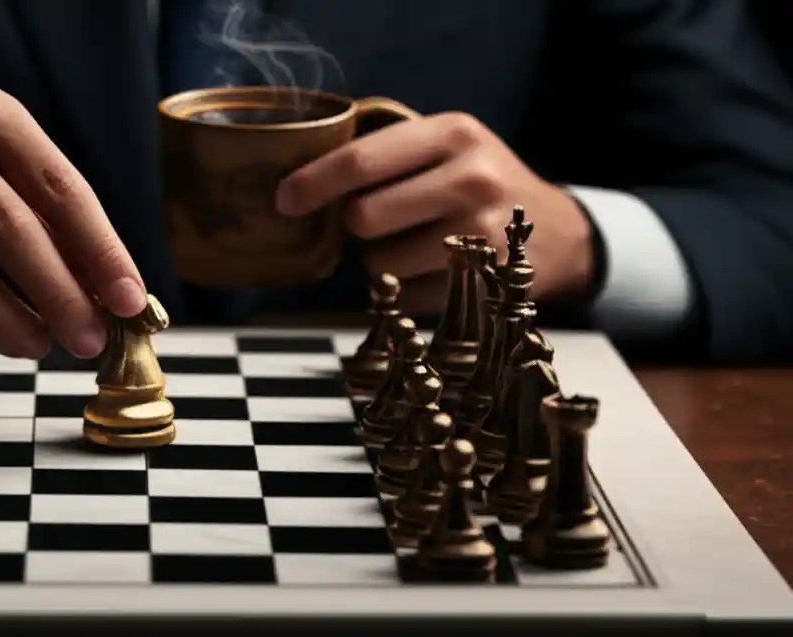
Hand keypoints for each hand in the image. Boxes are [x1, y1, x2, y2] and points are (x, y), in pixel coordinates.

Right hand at [0, 82, 146, 358]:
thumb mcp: (4, 176)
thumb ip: (55, 227)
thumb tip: (113, 300)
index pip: (62, 189)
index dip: (102, 252)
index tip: (131, 303)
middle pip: (13, 229)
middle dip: (60, 295)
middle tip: (90, 341)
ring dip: (12, 319)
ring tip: (42, 346)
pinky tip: (0, 339)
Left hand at [274, 112, 594, 315]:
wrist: (558, 233)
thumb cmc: (478, 183)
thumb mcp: (445, 146)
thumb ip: (384, 153)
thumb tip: (297, 182)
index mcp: (454, 134)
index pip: (362, 159)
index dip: (313, 182)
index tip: (283, 199)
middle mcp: (472, 180)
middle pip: (362, 217)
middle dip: (354, 225)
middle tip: (375, 219)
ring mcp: (481, 237)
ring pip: (379, 264)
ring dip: (380, 261)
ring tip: (415, 243)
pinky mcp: (482, 287)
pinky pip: (405, 298)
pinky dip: (407, 290)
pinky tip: (436, 271)